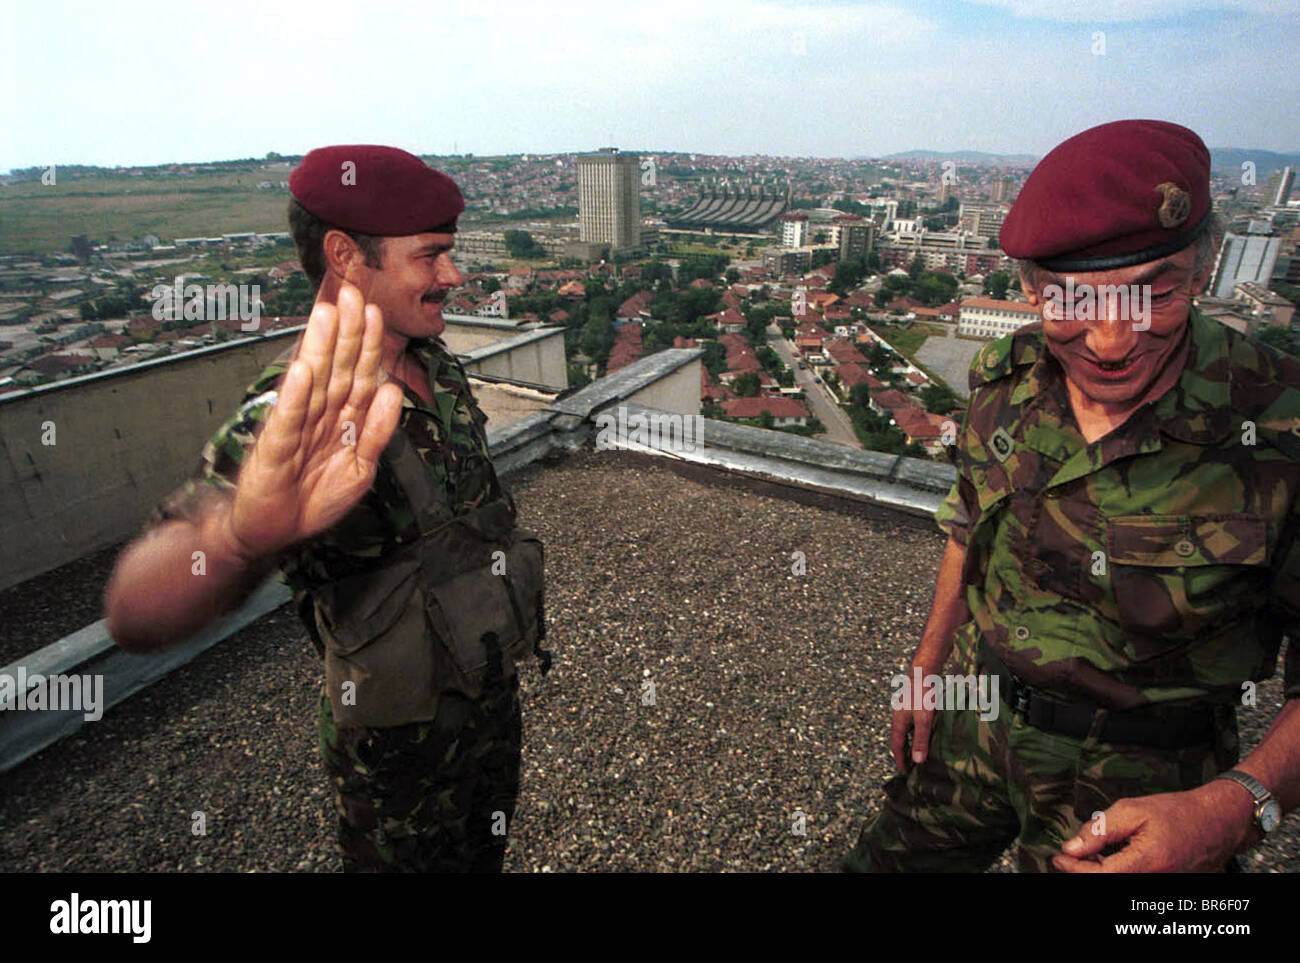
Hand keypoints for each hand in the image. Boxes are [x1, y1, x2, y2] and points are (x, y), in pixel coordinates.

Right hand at [226, 283, 403, 559]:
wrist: (273, 533)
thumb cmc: (313, 498)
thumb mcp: (360, 466)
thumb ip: (378, 429)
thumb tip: (394, 389)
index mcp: (340, 419)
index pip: (358, 374)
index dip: (367, 344)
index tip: (375, 310)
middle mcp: (318, 416)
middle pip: (336, 368)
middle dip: (346, 332)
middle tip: (352, 293)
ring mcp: (294, 430)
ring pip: (312, 384)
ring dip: (320, 349)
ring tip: (327, 314)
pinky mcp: (273, 451)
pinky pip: (288, 421)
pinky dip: (295, 397)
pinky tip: (302, 370)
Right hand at [891, 660, 939, 772]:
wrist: (924, 671)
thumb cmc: (923, 695)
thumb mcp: (924, 720)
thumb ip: (920, 740)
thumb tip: (917, 761)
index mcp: (898, 722)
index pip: (897, 746)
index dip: (900, 760)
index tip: (903, 772)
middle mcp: (899, 717)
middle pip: (900, 739)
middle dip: (904, 753)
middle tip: (911, 766)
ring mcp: (905, 710)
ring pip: (907, 731)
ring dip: (911, 742)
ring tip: (919, 752)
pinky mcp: (912, 704)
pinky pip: (913, 723)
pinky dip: (917, 732)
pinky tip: (926, 732)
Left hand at [1053, 781, 1256, 872]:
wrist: (1218, 823)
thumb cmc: (1178, 813)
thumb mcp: (1132, 810)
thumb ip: (1100, 830)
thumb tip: (1071, 848)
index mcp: (1146, 864)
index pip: (1098, 877)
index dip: (1073, 868)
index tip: (1058, 856)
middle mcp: (1155, 882)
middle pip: (1107, 883)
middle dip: (1082, 872)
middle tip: (1069, 856)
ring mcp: (1163, 887)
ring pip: (1119, 883)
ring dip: (1099, 873)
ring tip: (1088, 855)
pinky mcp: (1166, 886)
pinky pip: (1133, 881)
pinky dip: (1116, 873)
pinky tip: (1109, 860)